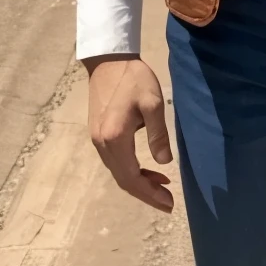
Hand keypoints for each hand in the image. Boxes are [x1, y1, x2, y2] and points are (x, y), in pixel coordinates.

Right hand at [83, 54, 174, 211]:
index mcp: (115, 138)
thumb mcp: (152, 102)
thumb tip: (165, 162)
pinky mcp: (98, 133)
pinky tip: (146, 167)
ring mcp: (97, 140)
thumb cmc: (133, 78)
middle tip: (168, 201)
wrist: (108, 61)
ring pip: (118, 172)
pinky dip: (131, 169)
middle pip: (123, 180)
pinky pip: (115, 161)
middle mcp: (102, 144)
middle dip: (146, 193)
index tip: (168, 204)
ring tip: (162, 184)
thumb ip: (158, 134)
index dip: (150, 194)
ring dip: (139, 182)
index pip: (132, 178)